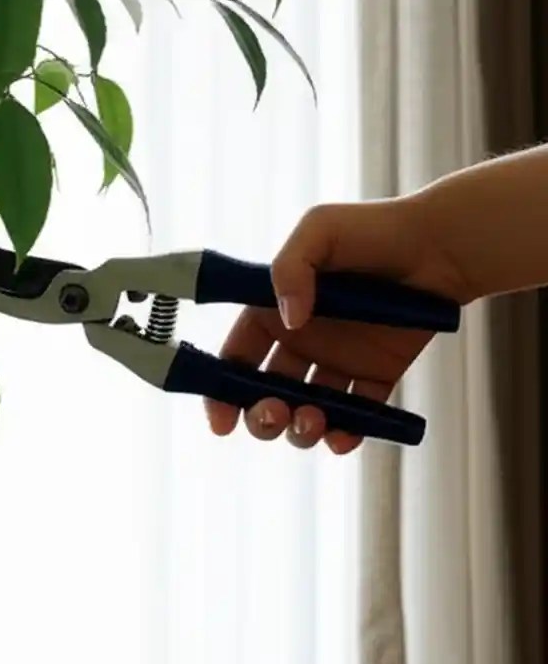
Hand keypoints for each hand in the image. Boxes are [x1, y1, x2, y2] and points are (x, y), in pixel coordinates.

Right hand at [204, 199, 473, 452]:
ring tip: (313, 420)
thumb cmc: (377, 228)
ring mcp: (338, 362)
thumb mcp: (319, 231)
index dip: (221, 391)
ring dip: (300, 429)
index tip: (221, 420)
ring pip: (306, 410)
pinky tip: (342, 435)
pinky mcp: (377, 375)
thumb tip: (290, 320)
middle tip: (274, 414)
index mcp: (275, 311)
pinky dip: (346, 434)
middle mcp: (301, 341)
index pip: (237, 357)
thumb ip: (289, 269)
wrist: (443, 243)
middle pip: (266, 394)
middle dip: (262, 415)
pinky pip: (357, 415)